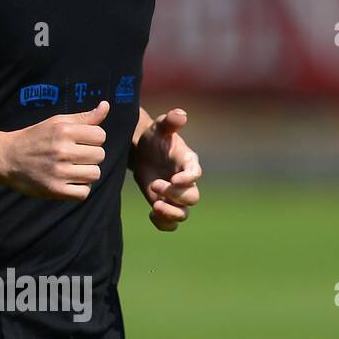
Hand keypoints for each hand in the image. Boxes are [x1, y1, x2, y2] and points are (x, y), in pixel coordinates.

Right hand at [0, 101, 109, 200]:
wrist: (6, 158)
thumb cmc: (35, 138)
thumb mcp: (56, 122)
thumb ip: (83, 117)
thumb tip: (106, 105)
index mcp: (64, 131)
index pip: (100, 136)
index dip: (92, 139)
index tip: (78, 142)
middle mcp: (62, 150)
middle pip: (100, 155)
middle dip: (89, 156)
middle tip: (72, 156)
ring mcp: (58, 172)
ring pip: (94, 174)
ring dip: (85, 173)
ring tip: (70, 169)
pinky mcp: (55, 190)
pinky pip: (84, 193)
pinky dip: (79, 189)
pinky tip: (68, 181)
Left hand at [132, 108, 201, 230]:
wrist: (142, 151)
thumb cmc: (154, 137)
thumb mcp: (160, 127)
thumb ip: (170, 122)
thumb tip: (180, 114)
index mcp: (188, 162)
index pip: (195, 174)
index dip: (187, 179)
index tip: (173, 180)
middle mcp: (186, 181)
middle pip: (191, 198)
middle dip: (174, 195)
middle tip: (154, 185)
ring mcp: (176, 195)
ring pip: (184, 214)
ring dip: (171, 213)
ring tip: (154, 206)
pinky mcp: (165, 204)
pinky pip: (170, 223)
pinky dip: (163, 224)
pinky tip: (151, 214)